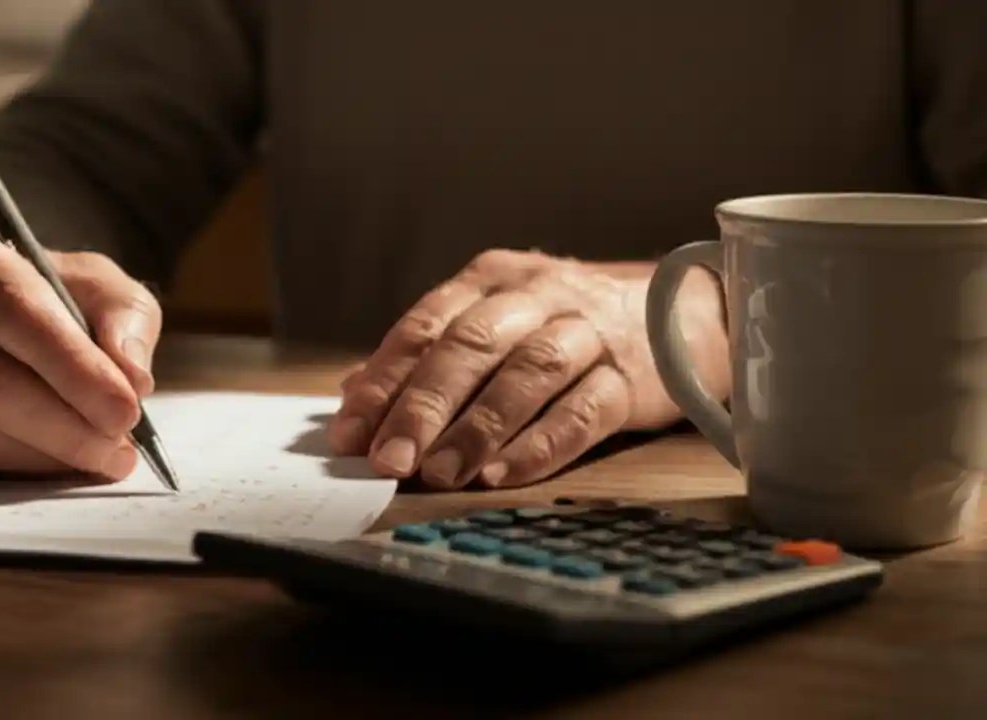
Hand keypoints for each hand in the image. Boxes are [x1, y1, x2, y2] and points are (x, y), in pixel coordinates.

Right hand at [0, 224, 160, 479]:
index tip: (127, 409)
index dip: (76, 368)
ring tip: (104, 460)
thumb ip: (126, 319)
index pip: (17, 313)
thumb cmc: (51, 301)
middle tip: (122, 448)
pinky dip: (18, 477)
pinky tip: (60, 470)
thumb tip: (133, 377)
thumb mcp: (98, 287)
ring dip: (48, 458)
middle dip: (68, 427)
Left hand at [329, 249, 727, 489]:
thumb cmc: (566, 323)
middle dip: (424, 406)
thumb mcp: (496, 320)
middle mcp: (538, 296)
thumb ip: (427, 355)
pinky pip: (583, 412)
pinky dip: (541, 445)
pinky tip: (504, 474)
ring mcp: (588, 333)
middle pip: (472, 347)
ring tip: (439, 474)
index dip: (385, 380)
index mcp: (491, 279)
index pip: (426, 326)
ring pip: (527, 375)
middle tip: (388, 459)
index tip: (349, 433)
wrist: (684, 312)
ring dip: (478, 428)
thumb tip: (351, 396)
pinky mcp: (631, 377)